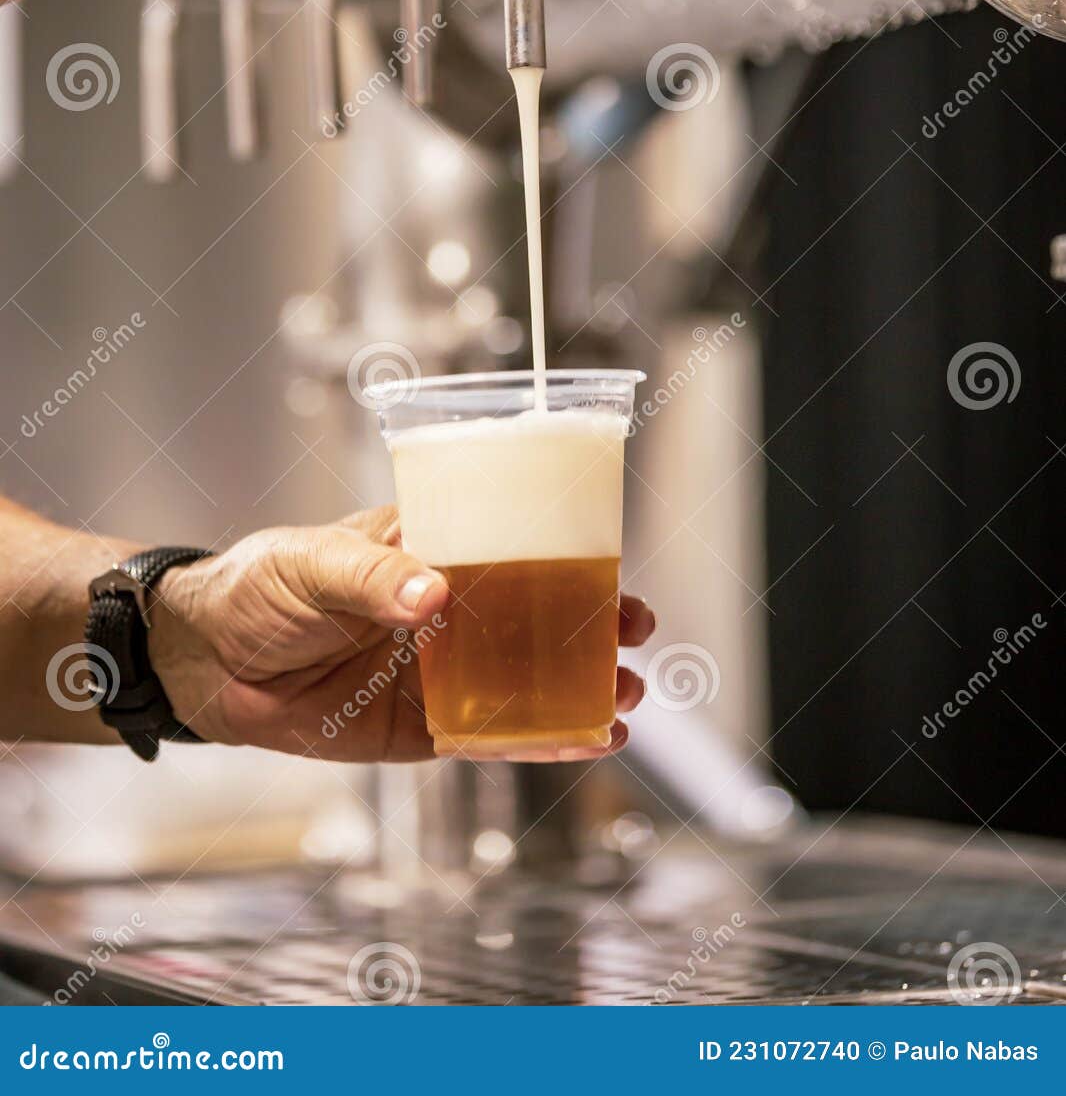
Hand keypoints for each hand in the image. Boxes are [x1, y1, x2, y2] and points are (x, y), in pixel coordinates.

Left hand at [148, 507, 654, 763]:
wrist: (203, 659)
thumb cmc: (258, 585)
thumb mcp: (313, 561)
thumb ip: (373, 579)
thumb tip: (433, 594)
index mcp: (430, 553)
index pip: (514, 551)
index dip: (571, 560)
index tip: (615, 572)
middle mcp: (446, 612)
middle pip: (537, 619)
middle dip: (593, 629)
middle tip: (635, 636)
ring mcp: (437, 672)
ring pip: (524, 682)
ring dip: (579, 690)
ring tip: (625, 697)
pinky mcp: (420, 728)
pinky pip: (486, 736)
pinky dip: (536, 741)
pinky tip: (582, 741)